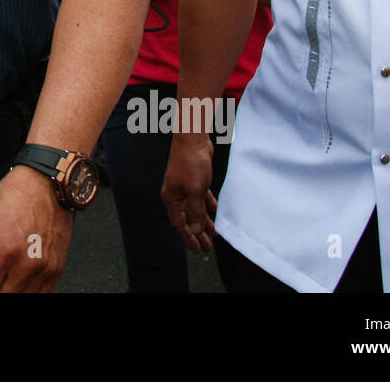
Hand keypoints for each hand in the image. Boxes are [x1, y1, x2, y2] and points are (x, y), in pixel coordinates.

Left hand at [0, 166, 72, 291]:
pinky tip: (11, 286)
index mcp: (1, 252)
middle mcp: (25, 265)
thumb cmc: (12, 198)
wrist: (45, 184)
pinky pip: (39, 296)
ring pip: (19, 300)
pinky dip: (22, 295)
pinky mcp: (56, 270)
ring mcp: (43, 270)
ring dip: (2, 294)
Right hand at [161, 133, 215, 252]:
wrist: (193, 139)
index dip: (189, 238)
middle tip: (207, 248)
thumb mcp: (195, 190)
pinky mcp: (196, 181)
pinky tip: (217, 214)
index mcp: (172, 198)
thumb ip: (196, 212)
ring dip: (205, 222)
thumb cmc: (191, 162)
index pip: (179, 224)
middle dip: (197, 234)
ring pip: (196, 210)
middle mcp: (177, 195)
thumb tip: (196, 231)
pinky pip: (202, 199)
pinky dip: (209, 208)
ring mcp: (186, 188)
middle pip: (188, 219)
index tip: (198, 250)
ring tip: (214, 235)